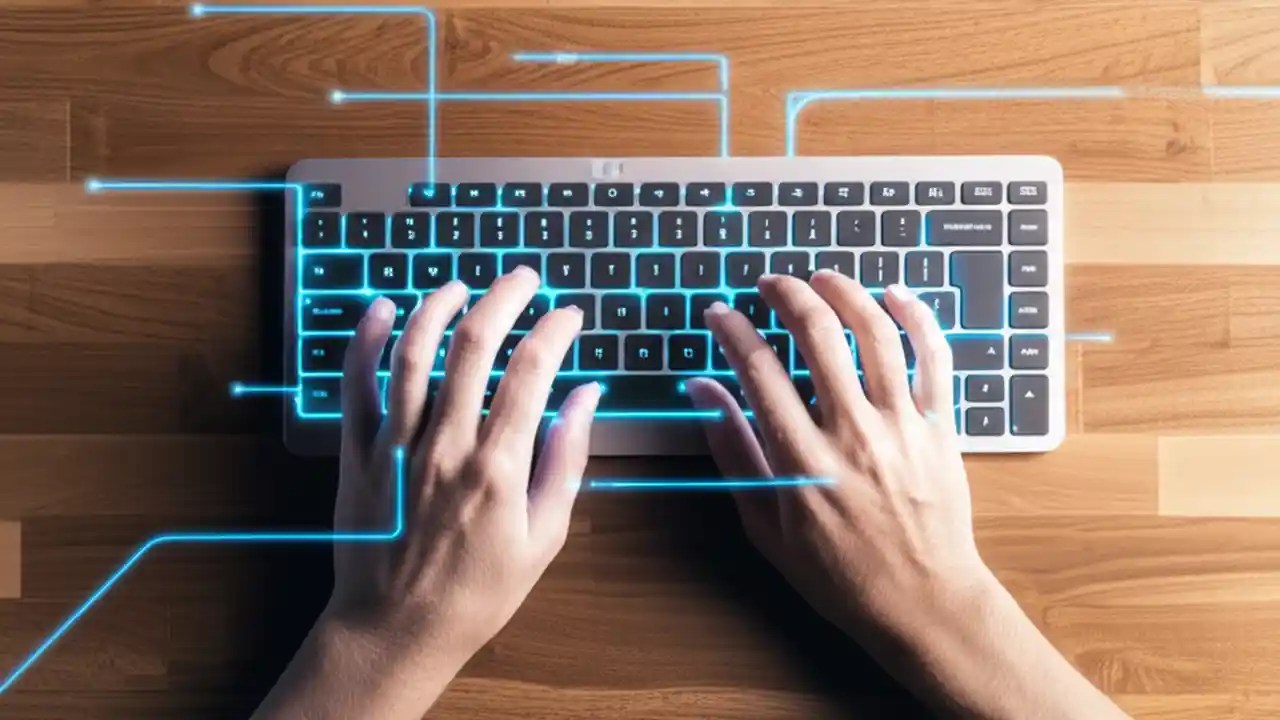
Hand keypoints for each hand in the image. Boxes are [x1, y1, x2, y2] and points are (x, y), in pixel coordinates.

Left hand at [255, 268, 599, 719]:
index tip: (569, 315)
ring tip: (461, 286)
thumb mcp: (544, 536)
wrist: (396, 631)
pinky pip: (356, 384)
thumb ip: (567, 461)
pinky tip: (384, 310)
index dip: (555, 329)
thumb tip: (587, 397)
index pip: (532, 371)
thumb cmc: (478, 592)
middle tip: (523, 278)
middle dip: (504, 297)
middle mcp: (445, 445)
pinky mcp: (357, 453)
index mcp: (498, 467)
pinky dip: (367, 340)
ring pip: (414, 351)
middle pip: (474, 344)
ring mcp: (394, 445)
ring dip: (440, 306)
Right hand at [689, 273, 979, 640]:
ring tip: (822, 277)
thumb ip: (734, 451)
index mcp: (802, 462)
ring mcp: (902, 427)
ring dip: (845, 293)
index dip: (733, 331)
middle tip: (770, 284)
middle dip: (787, 295)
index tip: (721, 313)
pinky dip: (916, 317)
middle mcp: (852, 435)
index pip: (759, 371)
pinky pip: (934, 357)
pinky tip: (893, 295)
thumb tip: (703, 390)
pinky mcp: (940, 427)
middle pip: (818, 336)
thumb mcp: (766, 525)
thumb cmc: (839, 573)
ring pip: (875, 334)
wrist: (923, 603)